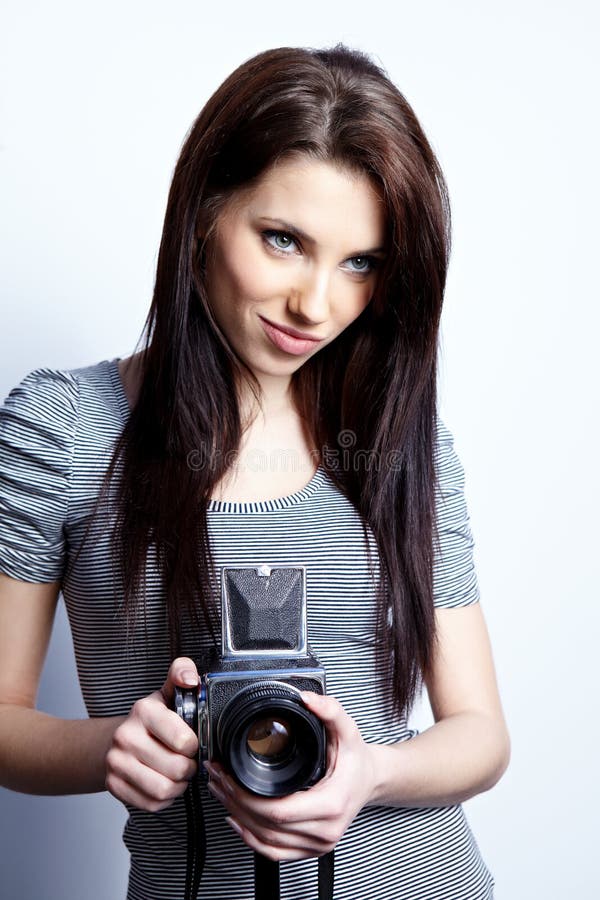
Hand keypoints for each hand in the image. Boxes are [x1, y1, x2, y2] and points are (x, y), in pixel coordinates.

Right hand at [105, 657, 199, 811]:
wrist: (115, 740)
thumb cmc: (150, 720)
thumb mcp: (167, 693)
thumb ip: (182, 674)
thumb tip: (190, 678)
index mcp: (144, 711)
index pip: (184, 740)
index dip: (195, 746)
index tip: (191, 742)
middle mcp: (126, 736)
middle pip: (176, 768)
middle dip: (189, 768)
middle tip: (188, 762)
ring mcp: (116, 762)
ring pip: (164, 789)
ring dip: (178, 786)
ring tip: (177, 774)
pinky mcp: (113, 785)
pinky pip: (151, 804)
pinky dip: (163, 799)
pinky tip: (163, 783)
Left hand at [205, 692, 376, 860]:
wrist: (370, 781)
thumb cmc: (357, 760)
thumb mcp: (348, 730)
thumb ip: (330, 710)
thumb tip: (307, 698)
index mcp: (332, 804)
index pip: (279, 812)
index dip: (246, 797)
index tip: (229, 775)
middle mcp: (326, 830)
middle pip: (267, 827)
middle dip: (234, 802)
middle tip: (218, 777)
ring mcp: (318, 844)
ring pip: (266, 842)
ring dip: (237, 818)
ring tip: (221, 792)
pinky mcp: (311, 849)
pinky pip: (274, 853)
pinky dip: (250, 839)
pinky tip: (236, 820)